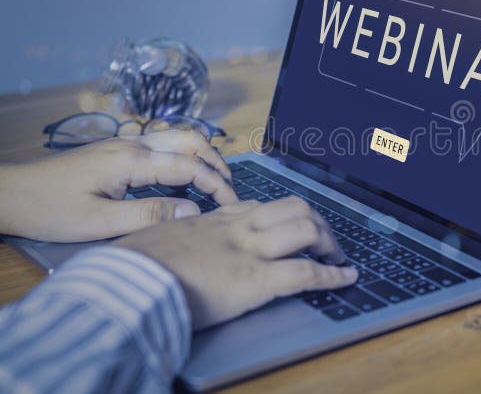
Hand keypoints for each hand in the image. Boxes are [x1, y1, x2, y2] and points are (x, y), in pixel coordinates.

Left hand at [0, 131, 237, 241]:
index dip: (216, 184)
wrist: (10, 193)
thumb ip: (149, 215)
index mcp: (131, 161)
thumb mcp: (99, 222)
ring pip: (177, 137)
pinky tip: (183, 177)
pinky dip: (184, 155)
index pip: (189, 166)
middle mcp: (132, 145)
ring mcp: (124, 144)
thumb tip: (193, 210)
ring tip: (214, 181)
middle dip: (217, 162)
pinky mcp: (117, 150)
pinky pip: (162, 143)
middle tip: (229, 190)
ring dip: (202, 154)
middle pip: (190, 139)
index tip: (232, 204)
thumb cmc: (50, 210)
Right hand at [114, 196, 357, 329]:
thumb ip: (177, 233)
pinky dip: (333, 276)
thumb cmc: (131, 265)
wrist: (124, 283)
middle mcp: (238, 227)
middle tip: (325, 242)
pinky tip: (346, 279)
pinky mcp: (255, 279)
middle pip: (293, 207)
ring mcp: (249, 250)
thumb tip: (179, 236)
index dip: (284, 217)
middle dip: (317, 222)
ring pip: (306, 229)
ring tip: (338, 257)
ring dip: (329, 242)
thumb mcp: (156, 237)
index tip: (292, 227)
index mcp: (213, 218)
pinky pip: (306, 272)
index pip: (260, 206)